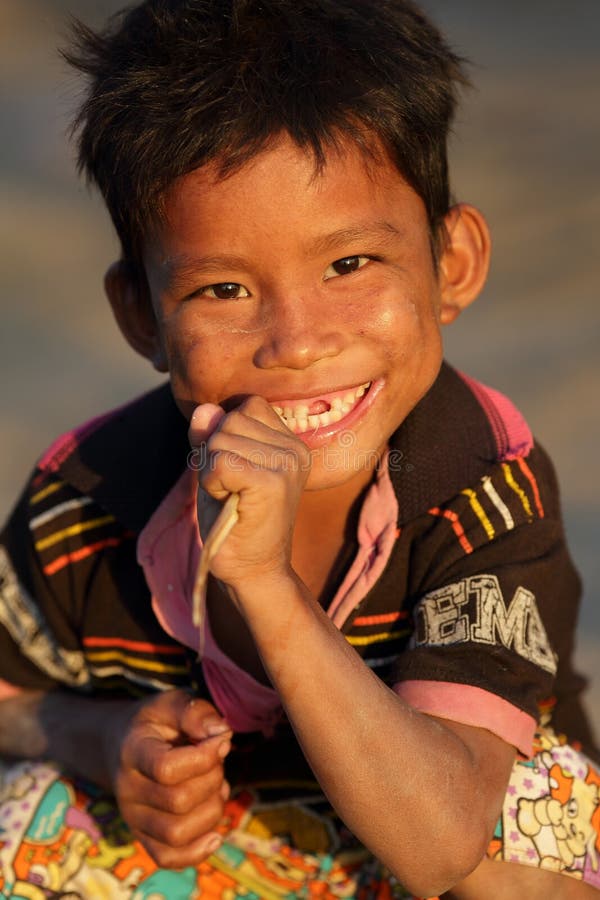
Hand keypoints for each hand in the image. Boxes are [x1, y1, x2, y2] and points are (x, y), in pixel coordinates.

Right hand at [107, 690, 231, 867]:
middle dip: (212, 779)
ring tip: (216, 787)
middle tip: (217, 761)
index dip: (205, 757)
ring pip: (178, 833)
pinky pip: (169, 858)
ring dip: (211, 811)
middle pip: (179, 801)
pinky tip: (215, 831)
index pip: (167, 768)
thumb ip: (196, 712)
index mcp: (132, 752)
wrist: (121, 745)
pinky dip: (199, 850)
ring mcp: (133, 817)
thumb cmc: (155, 723)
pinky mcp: (143, 837)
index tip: (222, 741)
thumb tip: (222, 734)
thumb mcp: (171, 703)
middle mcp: (127, 790)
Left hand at [189, 396, 310, 591]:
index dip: (226, 435)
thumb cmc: (234, 521)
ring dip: (211, 470)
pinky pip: (219, 461)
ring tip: (232, 498)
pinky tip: (229, 503)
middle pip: (231, 419)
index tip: (236, 474)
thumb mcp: (217, 469)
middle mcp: (294, 449)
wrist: (253, 571)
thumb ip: (210, 437)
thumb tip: (203, 409)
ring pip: (220, 439)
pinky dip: (211, 482)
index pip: (246, 407)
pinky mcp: (272, 483)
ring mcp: (286, 464)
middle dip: (215, 452)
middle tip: (231, 490)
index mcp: (290, 442)